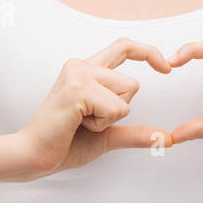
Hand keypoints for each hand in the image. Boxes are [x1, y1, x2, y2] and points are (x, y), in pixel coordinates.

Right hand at [14, 37, 173, 178]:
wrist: (35, 156)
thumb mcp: (108, 135)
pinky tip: (77, 124)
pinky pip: (115, 108)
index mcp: (86, 70)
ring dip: (110, 118)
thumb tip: (166, 139)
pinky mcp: (77, 88)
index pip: (124, 47)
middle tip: (87, 121)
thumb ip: (135, 133)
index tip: (167, 68)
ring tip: (81, 122)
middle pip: (132, 83)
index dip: (149, 52)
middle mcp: (82, 65)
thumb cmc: (65, 144)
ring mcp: (78, 74)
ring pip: (126, 95)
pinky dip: (102, 124)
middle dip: (120, 110)